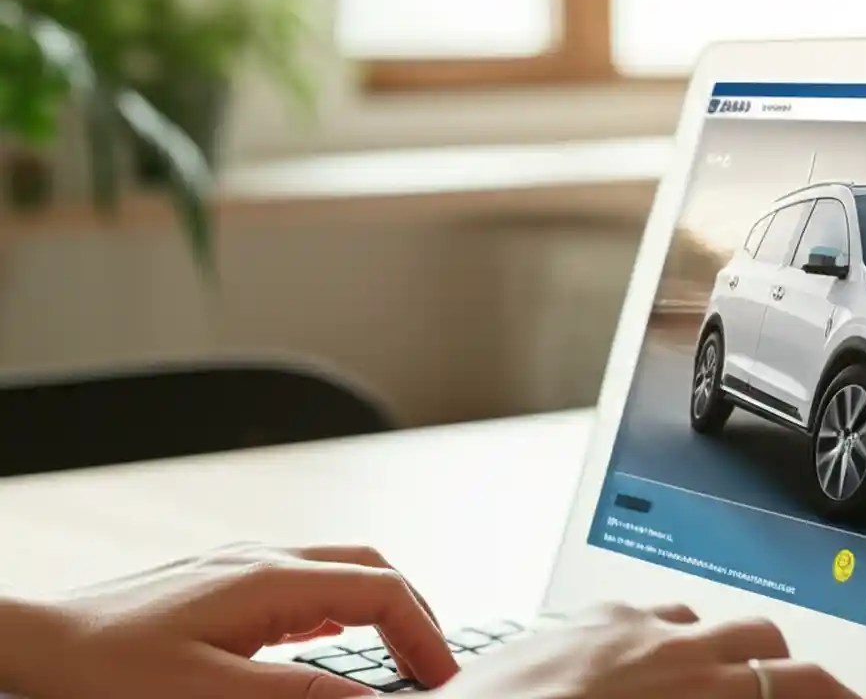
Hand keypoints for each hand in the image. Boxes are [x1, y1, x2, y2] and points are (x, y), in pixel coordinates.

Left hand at [0, 543, 456, 698]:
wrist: (36, 643)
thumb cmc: (109, 671)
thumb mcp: (211, 695)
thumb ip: (300, 697)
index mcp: (271, 580)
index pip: (381, 591)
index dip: (425, 635)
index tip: (446, 680)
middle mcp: (264, 559)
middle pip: (372, 567)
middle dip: (415, 612)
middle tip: (435, 667)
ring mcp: (243, 564)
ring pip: (341, 569)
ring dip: (381, 606)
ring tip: (399, 655)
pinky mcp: (224, 580)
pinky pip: (306, 581)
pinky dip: (342, 607)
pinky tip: (333, 637)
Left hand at [429, 603, 859, 698]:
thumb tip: (742, 692)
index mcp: (700, 689)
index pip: (803, 682)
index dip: (836, 692)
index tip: (845, 698)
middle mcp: (671, 648)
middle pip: (764, 638)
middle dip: (780, 668)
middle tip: (777, 693)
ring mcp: (626, 625)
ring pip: (703, 617)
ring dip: (716, 645)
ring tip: (703, 678)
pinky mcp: (584, 617)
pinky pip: (645, 613)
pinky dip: (658, 635)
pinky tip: (638, 664)